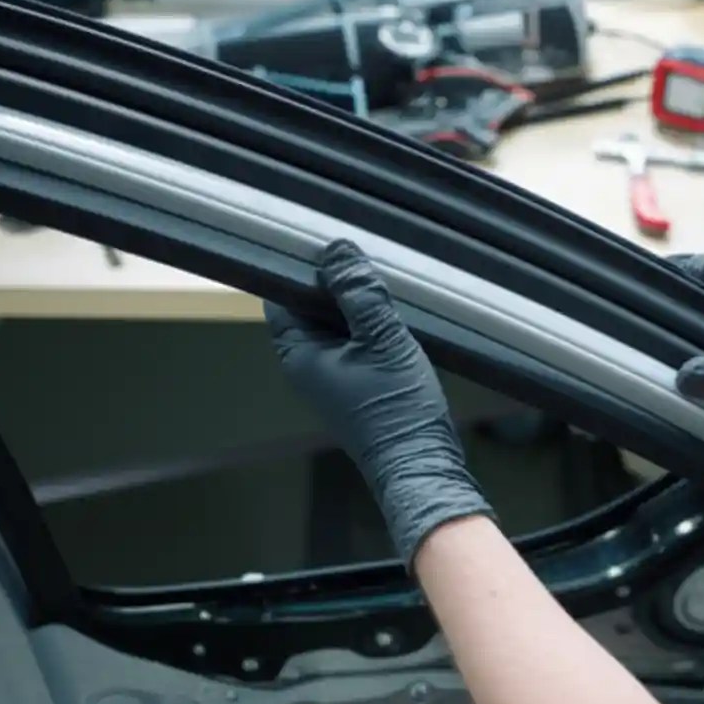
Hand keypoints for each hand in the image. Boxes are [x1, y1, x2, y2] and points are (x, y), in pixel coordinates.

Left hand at [265, 240, 494, 566]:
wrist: (421, 462)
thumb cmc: (396, 406)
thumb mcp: (382, 337)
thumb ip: (358, 291)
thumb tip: (336, 250)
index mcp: (299, 353)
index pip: (281, 295)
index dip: (299, 267)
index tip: (323, 241)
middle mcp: (308, 364)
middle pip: (309, 305)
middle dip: (333, 280)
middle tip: (361, 254)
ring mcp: (333, 374)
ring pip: (336, 321)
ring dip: (355, 301)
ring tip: (382, 278)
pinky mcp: (357, 381)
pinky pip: (355, 339)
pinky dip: (369, 322)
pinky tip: (394, 310)